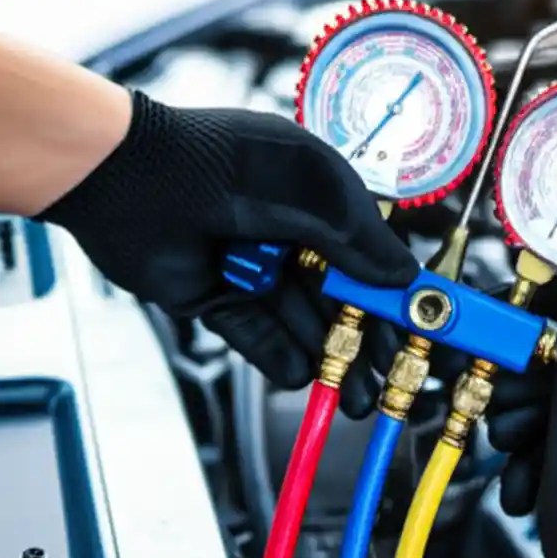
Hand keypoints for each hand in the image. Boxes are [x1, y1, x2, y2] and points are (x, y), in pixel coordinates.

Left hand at [38, 91, 418, 416]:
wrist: (137, 174)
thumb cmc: (233, 162)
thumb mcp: (319, 191)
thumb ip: (363, 239)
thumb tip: (405, 279)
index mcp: (320, 198)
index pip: (369, 255)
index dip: (393, 293)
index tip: (419, 326)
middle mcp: (289, 233)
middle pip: (338, 297)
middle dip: (366, 339)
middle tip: (388, 376)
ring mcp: (252, 266)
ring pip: (300, 321)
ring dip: (329, 357)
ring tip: (354, 395)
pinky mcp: (213, 295)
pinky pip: (253, 333)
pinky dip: (278, 356)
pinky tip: (303, 377)